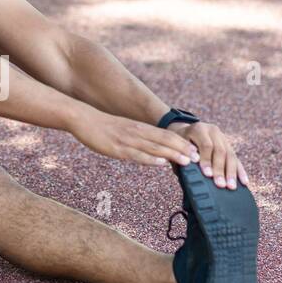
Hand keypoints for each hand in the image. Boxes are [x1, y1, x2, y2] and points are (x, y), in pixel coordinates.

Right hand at [68, 107, 199, 166]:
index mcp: (140, 128)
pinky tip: (160, 163)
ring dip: (172, 155)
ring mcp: (127, 140)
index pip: (166, 135)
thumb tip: (151, 150)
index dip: (182, 143)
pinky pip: (136, 154)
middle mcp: (137, 132)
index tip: (195, 152)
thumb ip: (138, 138)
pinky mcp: (116, 148)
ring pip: (154, 147)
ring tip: (187, 162)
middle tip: (198, 159)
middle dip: (183, 150)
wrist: (83, 119)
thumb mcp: (124, 130)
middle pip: (165, 140)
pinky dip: (150, 159)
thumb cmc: (102, 127)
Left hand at [168, 121, 248, 188]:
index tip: (207, 174)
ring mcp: (223, 137)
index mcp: (199, 129)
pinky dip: (240, 171)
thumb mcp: (178, 148)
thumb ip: (183, 159)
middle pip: (220, 151)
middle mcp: (213, 131)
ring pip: (230, 155)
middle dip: (220, 170)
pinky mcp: (229, 145)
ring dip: (232, 173)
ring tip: (231, 187)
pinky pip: (236, 159)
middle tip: (220, 185)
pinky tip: (244, 181)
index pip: (206, 145)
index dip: (207, 160)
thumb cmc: (179, 145)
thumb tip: (191, 175)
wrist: (185, 131)